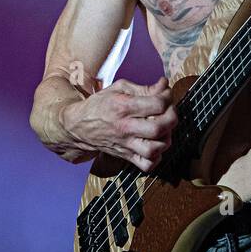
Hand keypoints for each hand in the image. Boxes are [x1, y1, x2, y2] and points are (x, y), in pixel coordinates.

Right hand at [60, 77, 176, 172]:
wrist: (79, 126)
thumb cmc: (100, 105)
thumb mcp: (119, 88)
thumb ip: (143, 88)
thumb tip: (164, 86)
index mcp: (123, 107)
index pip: (156, 104)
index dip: (167, 97)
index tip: (165, 94)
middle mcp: (125, 127)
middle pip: (159, 127)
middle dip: (171, 117)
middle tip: (169, 111)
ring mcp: (125, 144)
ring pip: (155, 149)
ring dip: (166, 138)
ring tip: (164, 129)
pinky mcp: (126, 156)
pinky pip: (147, 165)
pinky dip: (157, 158)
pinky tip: (156, 144)